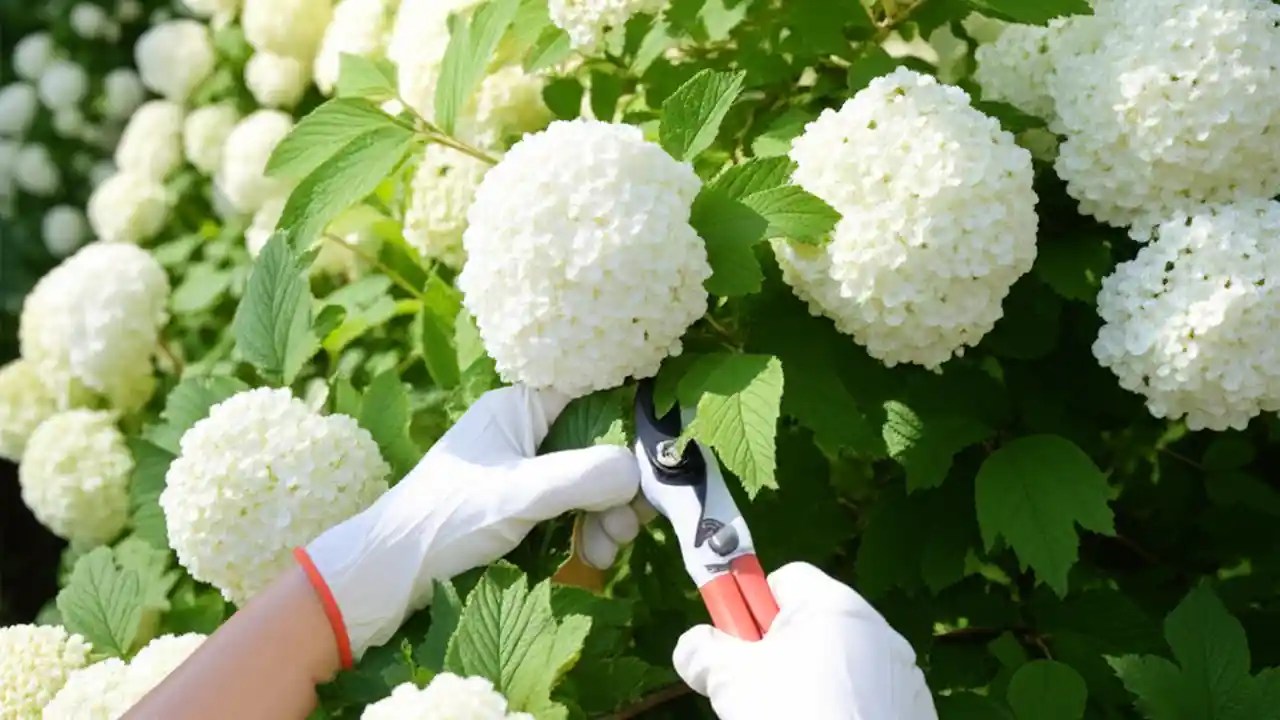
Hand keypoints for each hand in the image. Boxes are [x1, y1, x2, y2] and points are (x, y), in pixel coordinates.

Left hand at [301, 386, 643, 662]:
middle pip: (599, 442)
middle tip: (628, 524)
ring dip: (608, 513)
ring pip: (591, 479)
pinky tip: (591, 556)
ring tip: (605, 551)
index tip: (659, 453)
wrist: (388, 573)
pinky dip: (588, 528)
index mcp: (519, 406)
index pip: (592, 389)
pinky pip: (573, 505)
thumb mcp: (519, 495)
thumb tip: (639, 471)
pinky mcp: (522, 503)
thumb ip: (583, 476)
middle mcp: (524, 429)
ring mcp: (524, 467)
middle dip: (621, 484)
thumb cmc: (445, 520)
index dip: (630, 416)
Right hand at [674, 563, 937, 719]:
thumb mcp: (731, 680)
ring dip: (811, 686)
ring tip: (792, 718)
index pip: (784, 579)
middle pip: (810, 627)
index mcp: (835, 606)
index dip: (752, 608)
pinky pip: (865, 700)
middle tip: (756, 692)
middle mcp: (877, 630)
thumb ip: (704, 651)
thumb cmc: (793, 714)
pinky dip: (843, 711)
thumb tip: (693, 646)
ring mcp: (902, 675)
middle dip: (778, 655)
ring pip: (836, 667)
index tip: (736, 644)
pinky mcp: (912, 711)